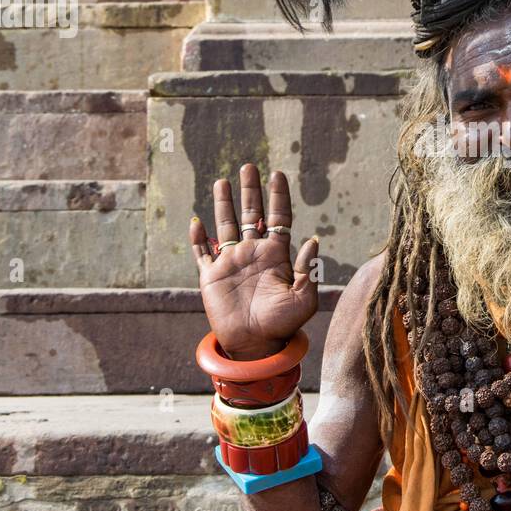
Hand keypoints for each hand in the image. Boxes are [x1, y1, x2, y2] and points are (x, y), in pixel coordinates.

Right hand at [189, 164, 319, 359]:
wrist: (255, 345)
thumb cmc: (283, 324)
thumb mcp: (303, 299)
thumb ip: (307, 269)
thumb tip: (313, 239)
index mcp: (276, 254)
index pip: (279, 217)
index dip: (278, 196)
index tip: (277, 173)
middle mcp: (253, 253)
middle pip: (252, 214)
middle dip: (250, 191)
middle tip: (249, 166)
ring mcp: (231, 262)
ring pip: (226, 226)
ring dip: (224, 204)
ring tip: (223, 181)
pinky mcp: (211, 276)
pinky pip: (202, 253)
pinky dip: (199, 238)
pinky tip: (197, 221)